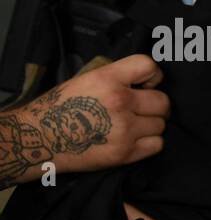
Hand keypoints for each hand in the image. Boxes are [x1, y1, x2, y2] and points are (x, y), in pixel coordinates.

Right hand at [43, 54, 167, 173]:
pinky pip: (157, 145)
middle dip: (155, 105)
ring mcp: (125, 130)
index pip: (149, 66)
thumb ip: (116, 78)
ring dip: (150, 125)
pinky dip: (149, 143)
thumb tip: (144, 81)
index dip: (153, 76)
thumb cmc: (59, 107)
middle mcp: (120, 102)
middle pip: (163, 101)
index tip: (146, 84)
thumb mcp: (85, 79)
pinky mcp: (125, 153)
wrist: (38, 138)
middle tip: (142, 109)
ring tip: (132, 125)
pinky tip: (134, 139)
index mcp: (108, 79)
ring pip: (160, 124)